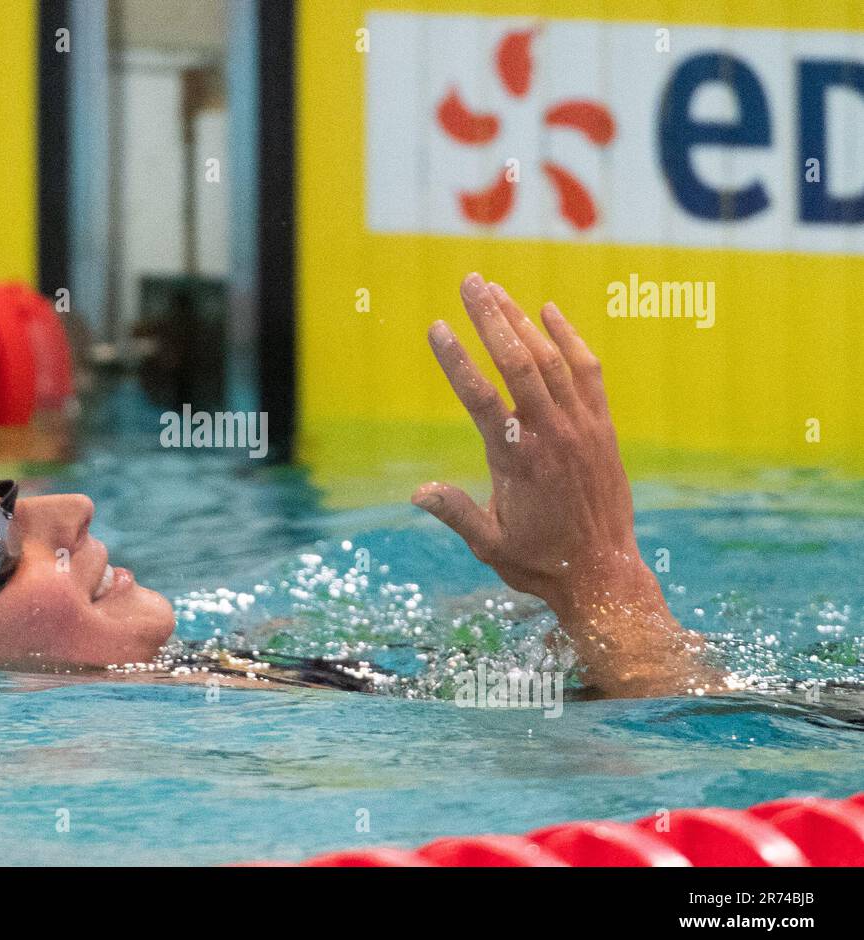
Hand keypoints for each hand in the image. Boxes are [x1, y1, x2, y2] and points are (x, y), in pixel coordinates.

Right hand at [415, 274, 715, 696]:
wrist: (605, 575)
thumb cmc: (541, 562)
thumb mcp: (489, 545)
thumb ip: (455, 512)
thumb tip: (416, 492)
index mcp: (518, 461)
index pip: (481, 398)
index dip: (457, 360)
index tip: (437, 328)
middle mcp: (553, 435)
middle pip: (519, 362)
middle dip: (492, 318)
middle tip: (470, 282)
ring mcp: (583, 427)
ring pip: (552, 360)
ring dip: (523, 321)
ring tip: (497, 290)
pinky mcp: (603, 428)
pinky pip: (588, 372)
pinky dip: (570, 339)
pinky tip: (549, 312)